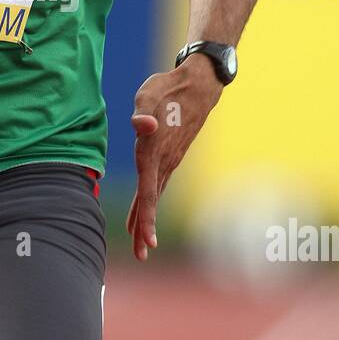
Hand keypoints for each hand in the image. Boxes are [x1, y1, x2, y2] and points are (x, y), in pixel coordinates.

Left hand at [127, 55, 222, 260]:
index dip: (145, 216)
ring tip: (140, 244)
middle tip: (140, 255)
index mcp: (154, 150)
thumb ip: (142, 111)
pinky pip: (157, 184)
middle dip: (145, 229)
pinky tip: (143, 210)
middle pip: (152, 200)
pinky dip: (149, 201)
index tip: (146, 241)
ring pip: (155, 195)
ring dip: (147, 219)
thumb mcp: (150, 93)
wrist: (199, 84)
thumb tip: (141, 125)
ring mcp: (170, 159)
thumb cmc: (169, 87)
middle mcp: (164, 160)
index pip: (147, 189)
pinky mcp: (170, 155)